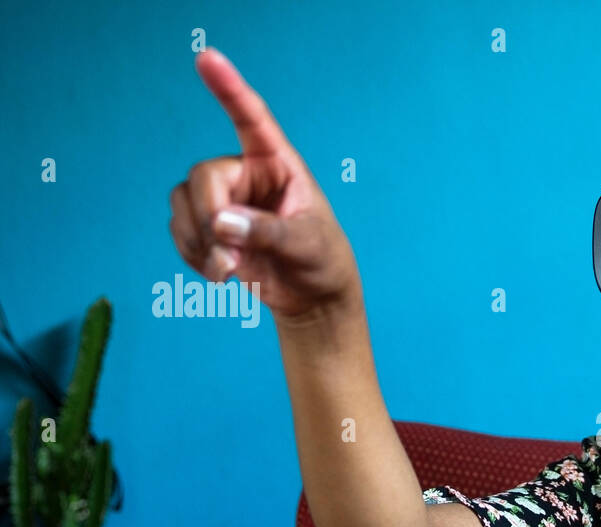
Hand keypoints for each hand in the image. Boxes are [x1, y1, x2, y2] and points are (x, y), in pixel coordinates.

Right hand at [168, 48, 361, 322]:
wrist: (311, 297)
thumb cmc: (321, 260)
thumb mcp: (306, 244)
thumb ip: (267, 233)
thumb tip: (222, 224)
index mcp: (278, 163)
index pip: (252, 119)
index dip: (229, 88)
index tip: (207, 57)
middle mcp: (245, 173)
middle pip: (204, 177)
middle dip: (209, 218)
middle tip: (230, 259)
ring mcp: (223, 198)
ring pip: (184, 203)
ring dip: (200, 243)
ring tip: (231, 270)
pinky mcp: (206, 225)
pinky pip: (180, 229)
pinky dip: (195, 256)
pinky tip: (221, 273)